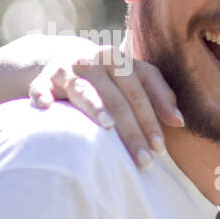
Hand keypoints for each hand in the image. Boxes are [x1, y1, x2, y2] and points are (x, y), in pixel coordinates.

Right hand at [29, 42, 184, 168]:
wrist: (69, 59)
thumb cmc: (114, 77)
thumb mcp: (138, 79)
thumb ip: (161, 96)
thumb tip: (179, 122)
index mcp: (119, 59)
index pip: (139, 92)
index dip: (151, 119)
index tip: (159, 148)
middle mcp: (93, 60)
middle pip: (116, 98)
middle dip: (131, 130)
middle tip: (142, 159)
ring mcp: (67, 69)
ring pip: (83, 91)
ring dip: (95, 107)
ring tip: (107, 126)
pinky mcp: (43, 79)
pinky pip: (40, 87)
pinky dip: (41, 95)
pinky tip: (45, 107)